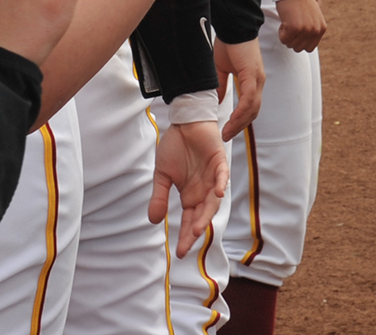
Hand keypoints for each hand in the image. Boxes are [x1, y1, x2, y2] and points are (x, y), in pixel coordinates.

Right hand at [150, 119, 228, 257]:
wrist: (184, 123)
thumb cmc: (175, 148)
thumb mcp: (162, 175)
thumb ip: (159, 196)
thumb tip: (154, 221)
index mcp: (190, 195)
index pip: (189, 220)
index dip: (185, 235)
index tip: (179, 252)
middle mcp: (203, 190)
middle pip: (202, 215)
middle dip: (194, 230)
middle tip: (187, 244)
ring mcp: (212, 176)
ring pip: (212, 200)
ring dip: (206, 214)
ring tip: (198, 228)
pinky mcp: (219, 161)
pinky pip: (222, 175)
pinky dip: (220, 184)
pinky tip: (216, 194)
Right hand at [214, 37, 264, 139]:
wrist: (233, 27)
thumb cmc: (229, 45)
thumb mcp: (221, 69)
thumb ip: (221, 85)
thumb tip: (218, 101)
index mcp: (252, 81)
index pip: (250, 107)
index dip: (240, 121)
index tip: (228, 131)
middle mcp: (258, 82)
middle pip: (253, 112)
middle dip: (240, 126)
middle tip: (226, 136)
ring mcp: (257, 78)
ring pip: (252, 108)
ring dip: (240, 123)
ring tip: (227, 132)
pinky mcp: (252, 74)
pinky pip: (249, 98)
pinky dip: (241, 111)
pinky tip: (232, 120)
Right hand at [276, 0, 325, 52]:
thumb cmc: (300, 0)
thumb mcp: (312, 16)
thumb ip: (312, 30)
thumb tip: (307, 46)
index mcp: (321, 28)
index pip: (310, 47)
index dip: (300, 41)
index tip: (297, 31)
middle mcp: (315, 30)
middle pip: (299, 48)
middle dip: (292, 39)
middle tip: (291, 24)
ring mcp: (305, 30)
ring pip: (290, 45)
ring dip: (286, 35)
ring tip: (289, 21)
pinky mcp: (294, 28)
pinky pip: (283, 39)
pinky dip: (281, 31)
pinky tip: (285, 19)